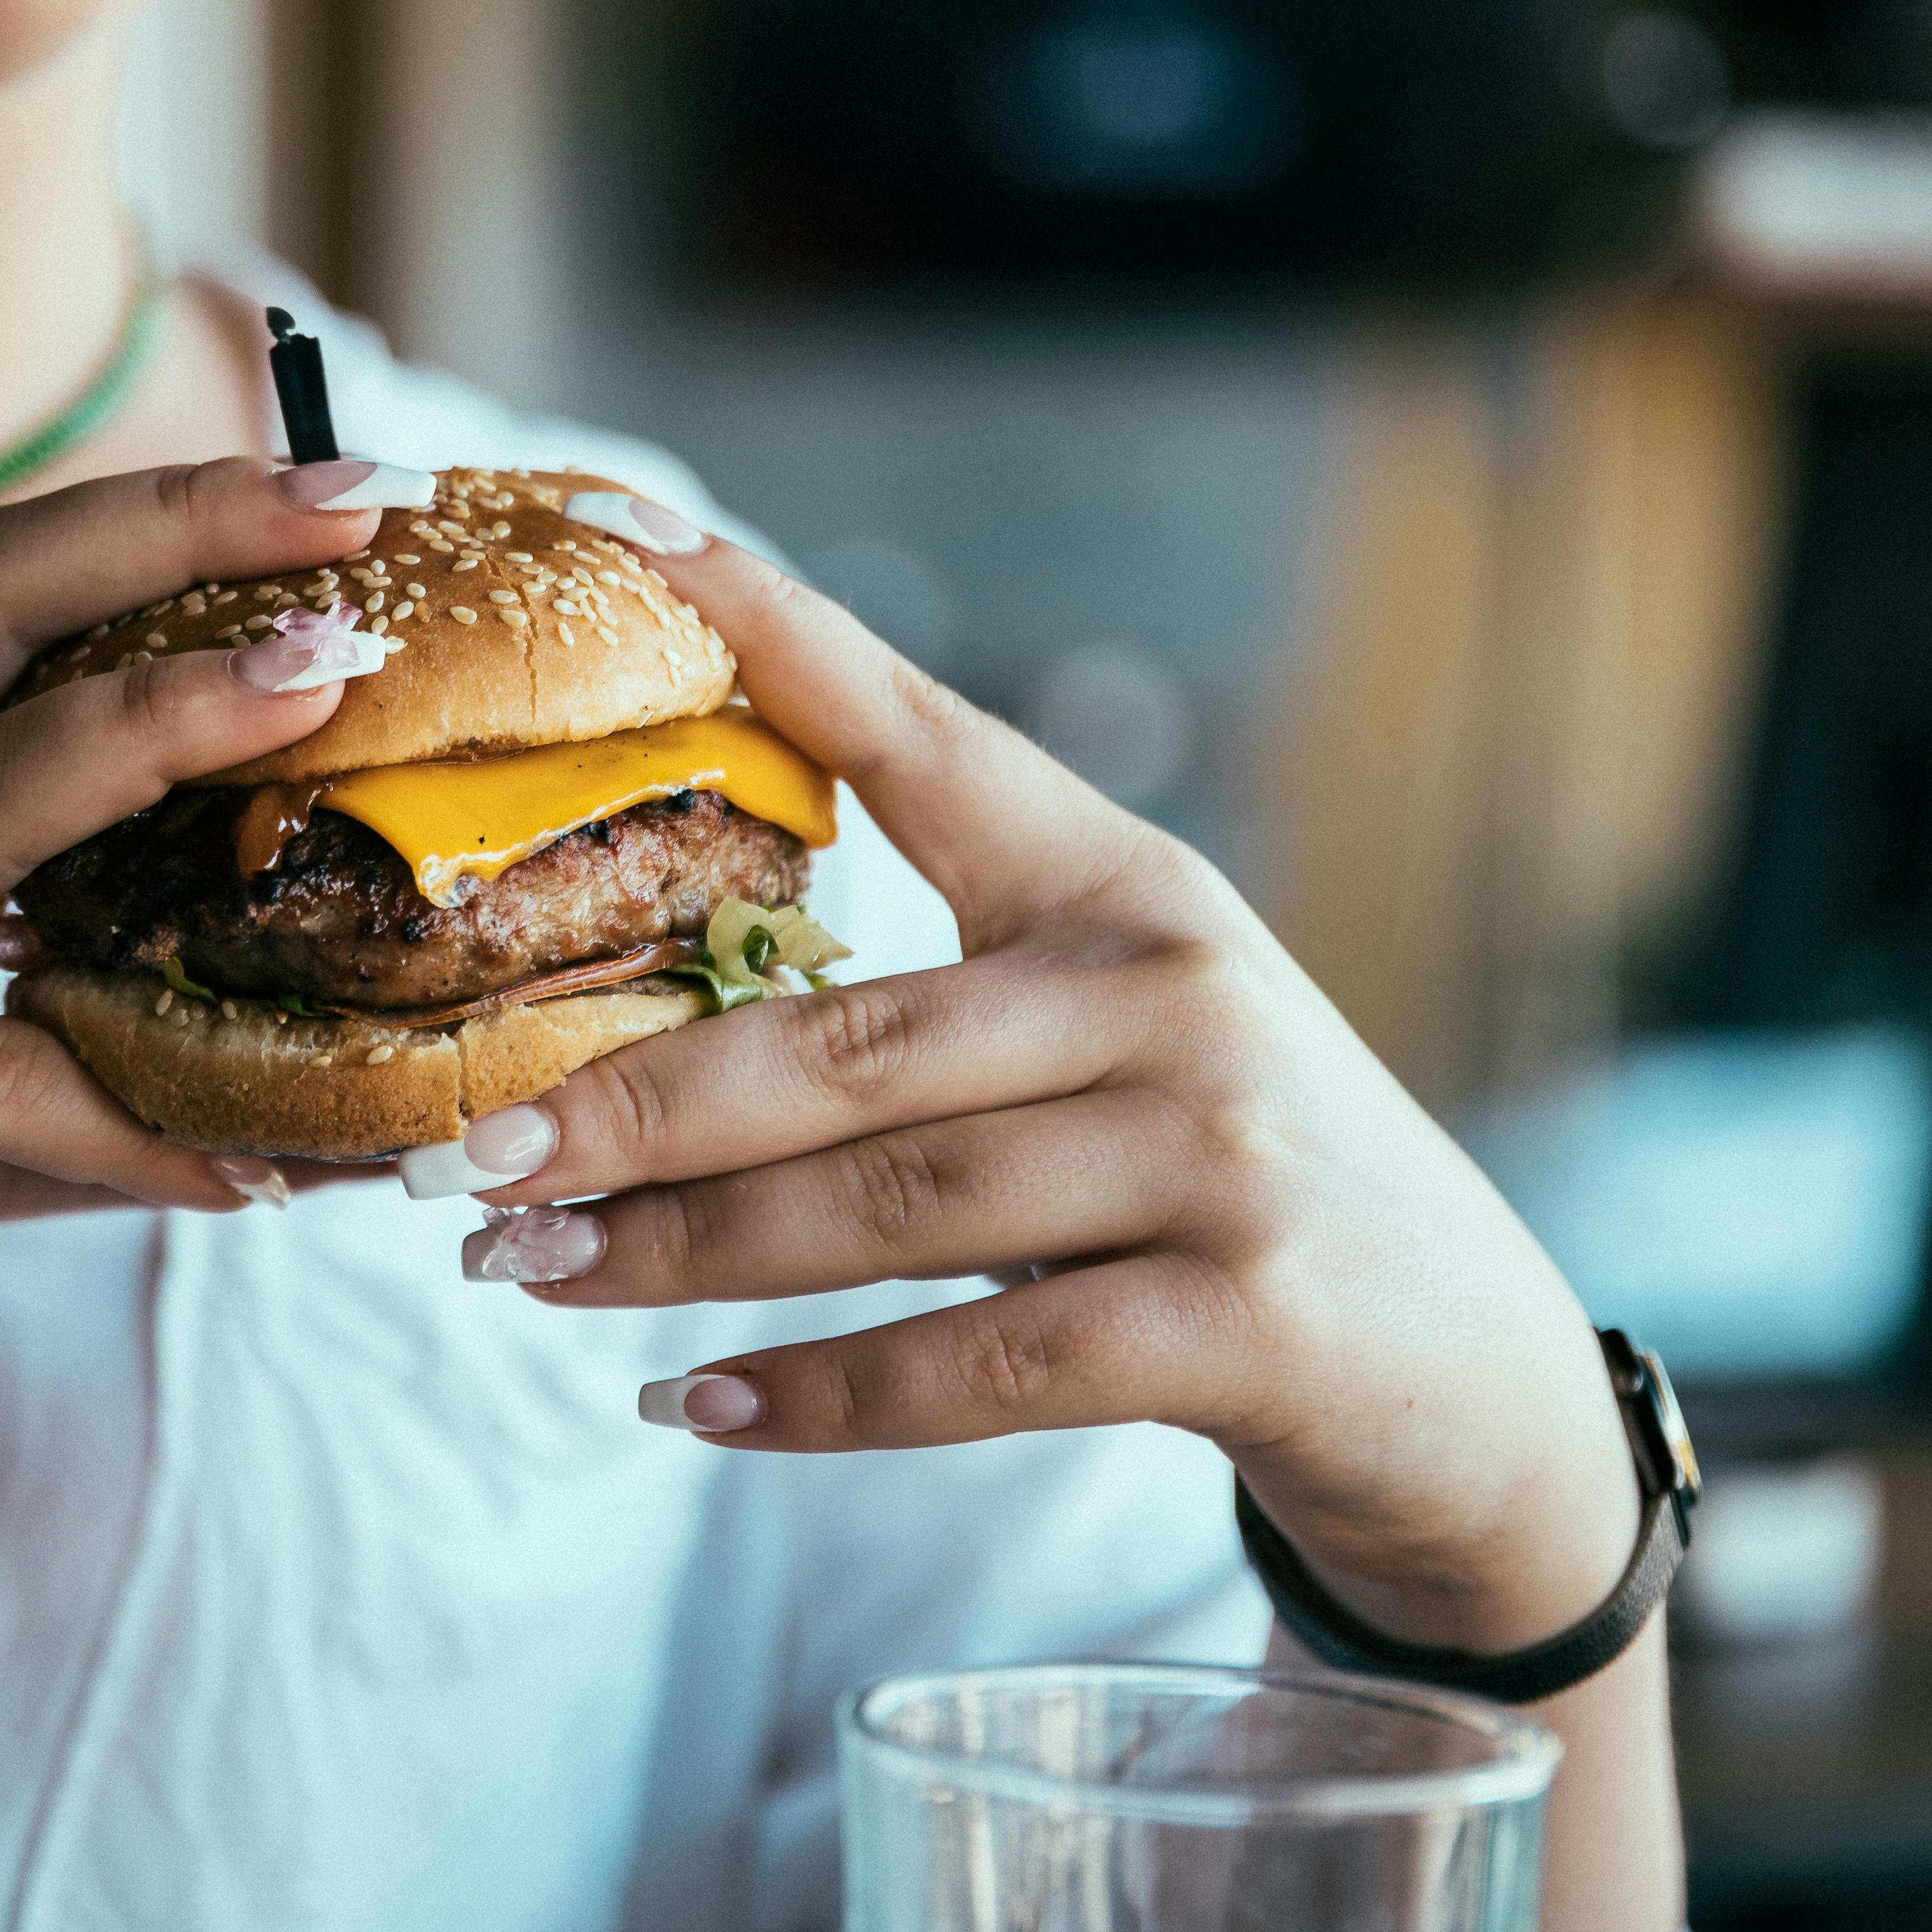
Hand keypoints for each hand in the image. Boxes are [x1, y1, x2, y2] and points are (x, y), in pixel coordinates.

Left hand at [453, 525, 1642, 1651]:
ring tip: (525, 1277)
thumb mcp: (1120, 1039)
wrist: (1472, 1383)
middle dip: (627, 1105)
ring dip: (680, 1251)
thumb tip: (649, 1050)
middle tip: (459, 1158)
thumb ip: (938, 1015)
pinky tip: (685, 1403)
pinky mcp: (1248, 1322)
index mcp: (1123, 885)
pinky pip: (981, 1364)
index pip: (923, 730)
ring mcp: (1220, 1155)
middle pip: (843, 1042)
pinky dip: (817, 1395)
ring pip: (885, 1205)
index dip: (771, 625)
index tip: (622, 528)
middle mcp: (1174, 990)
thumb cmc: (1238, 1189)